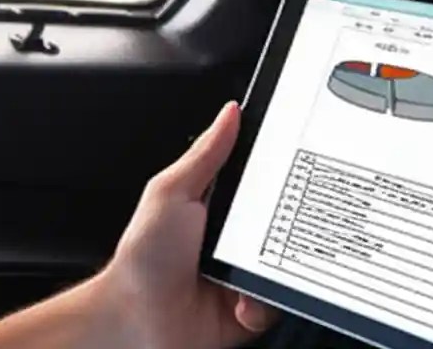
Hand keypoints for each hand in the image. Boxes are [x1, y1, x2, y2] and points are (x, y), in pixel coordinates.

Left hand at [97, 101, 280, 348]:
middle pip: (280, 224)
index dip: (280, 177)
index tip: (297, 171)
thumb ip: (205, 153)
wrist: (135, 319)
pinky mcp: (247, 309)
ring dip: (270, 271)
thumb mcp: (172, 192)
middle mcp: (232, 240)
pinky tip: (237, 300)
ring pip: (285, 265)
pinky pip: (276, 303)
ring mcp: (240, 275)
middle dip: (285, 229)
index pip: (260, 184)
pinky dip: (261, 304)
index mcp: (216, 206)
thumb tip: (229, 112)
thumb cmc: (143, 257)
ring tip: (244, 271)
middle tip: (269, 231)